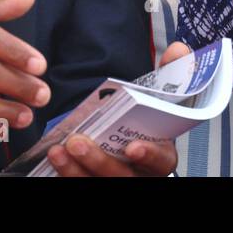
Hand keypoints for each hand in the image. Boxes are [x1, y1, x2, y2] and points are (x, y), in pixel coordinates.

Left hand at [46, 42, 187, 175]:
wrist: (130, 139)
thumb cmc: (146, 120)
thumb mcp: (160, 98)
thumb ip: (172, 73)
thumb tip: (178, 48)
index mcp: (161, 156)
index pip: (161, 161)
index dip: (150, 155)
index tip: (132, 147)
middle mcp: (140, 175)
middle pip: (123, 177)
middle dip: (99, 161)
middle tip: (77, 142)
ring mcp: (116, 181)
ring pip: (99, 184)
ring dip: (76, 170)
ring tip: (59, 150)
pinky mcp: (95, 181)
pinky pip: (81, 183)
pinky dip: (67, 173)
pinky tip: (55, 158)